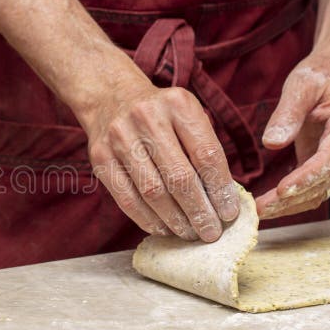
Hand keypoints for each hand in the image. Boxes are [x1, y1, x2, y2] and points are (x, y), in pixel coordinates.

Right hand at [81, 78, 239, 241]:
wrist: (111, 96)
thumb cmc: (161, 114)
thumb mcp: (188, 116)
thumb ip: (205, 151)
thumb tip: (223, 200)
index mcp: (178, 104)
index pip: (206, 154)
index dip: (220, 189)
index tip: (229, 213)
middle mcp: (147, 117)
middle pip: (179, 177)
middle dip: (199, 211)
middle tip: (211, 232)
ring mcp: (120, 137)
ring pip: (153, 192)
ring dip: (175, 220)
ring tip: (189, 233)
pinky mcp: (100, 157)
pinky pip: (127, 198)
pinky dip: (148, 219)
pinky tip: (163, 228)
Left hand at [255, 52, 329, 218]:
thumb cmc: (320, 76)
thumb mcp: (302, 85)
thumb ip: (288, 113)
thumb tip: (272, 142)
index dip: (307, 177)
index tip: (283, 190)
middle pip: (323, 181)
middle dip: (292, 197)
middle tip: (260, 208)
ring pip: (318, 191)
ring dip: (290, 204)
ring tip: (260, 211)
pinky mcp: (328, 166)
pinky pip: (312, 189)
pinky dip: (292, 200)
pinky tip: (270, 205)